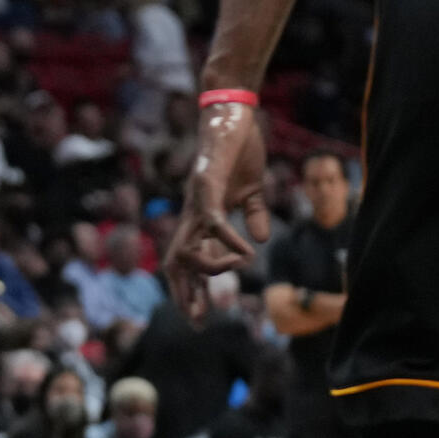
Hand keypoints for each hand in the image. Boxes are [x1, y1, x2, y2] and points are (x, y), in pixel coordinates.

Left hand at [168, 103, 270, 319]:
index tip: (201, 317)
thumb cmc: (241, 150)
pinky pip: (214, 223)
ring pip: (188, 249)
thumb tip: (261, 241)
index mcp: (203, 219)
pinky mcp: (207, 188)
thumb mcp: (252, 189)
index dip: (193, 290)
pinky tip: (248, 254)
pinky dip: (229, 241)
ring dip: (212, 267)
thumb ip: (254, 215)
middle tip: (199, 322)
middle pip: (178, 264)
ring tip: (240, 267)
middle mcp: (193, 216)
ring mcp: (197, 203)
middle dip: (186, 295)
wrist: (233, 115)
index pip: (191, 262)